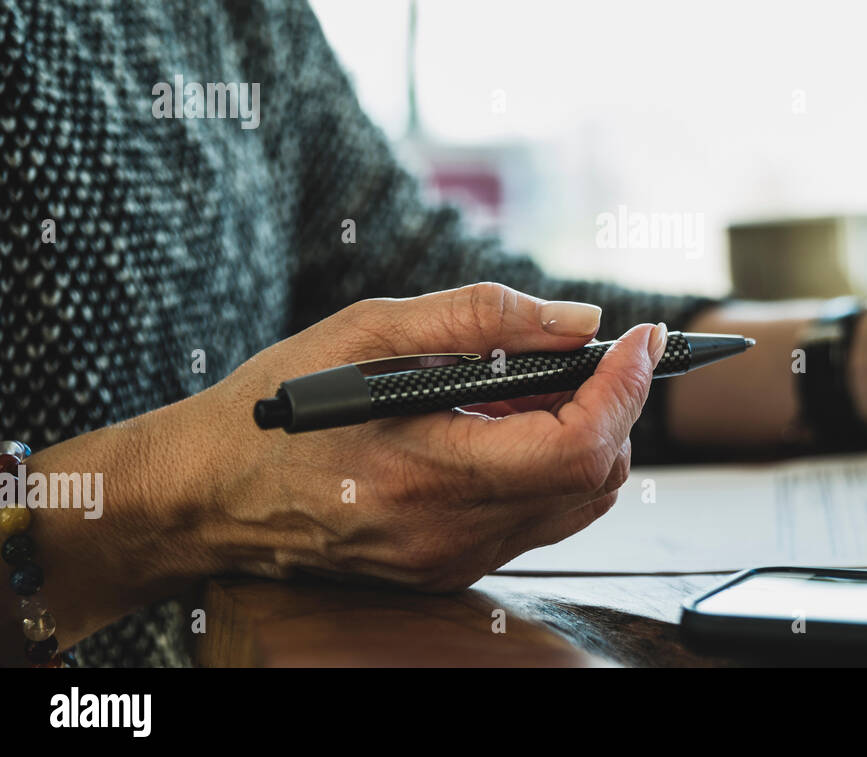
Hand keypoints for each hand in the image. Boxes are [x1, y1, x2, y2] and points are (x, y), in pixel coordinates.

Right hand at [198, 283, 664, 589]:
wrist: (207, 494)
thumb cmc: (279, 405)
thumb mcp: (369, 331)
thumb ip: (481, 319)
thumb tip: (580, 320)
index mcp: (427, 474)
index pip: (577, 447)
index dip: (625, 388)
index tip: (641, 338)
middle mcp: (449, 534)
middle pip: (593, 480)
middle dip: (616, 408)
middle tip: (595, 354)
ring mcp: (450, 559)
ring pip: (574, 505)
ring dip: (583, 436)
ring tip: (538, 385)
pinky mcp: (446, 566)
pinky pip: (533, 518)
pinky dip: (545, 464)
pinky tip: (504, 423)